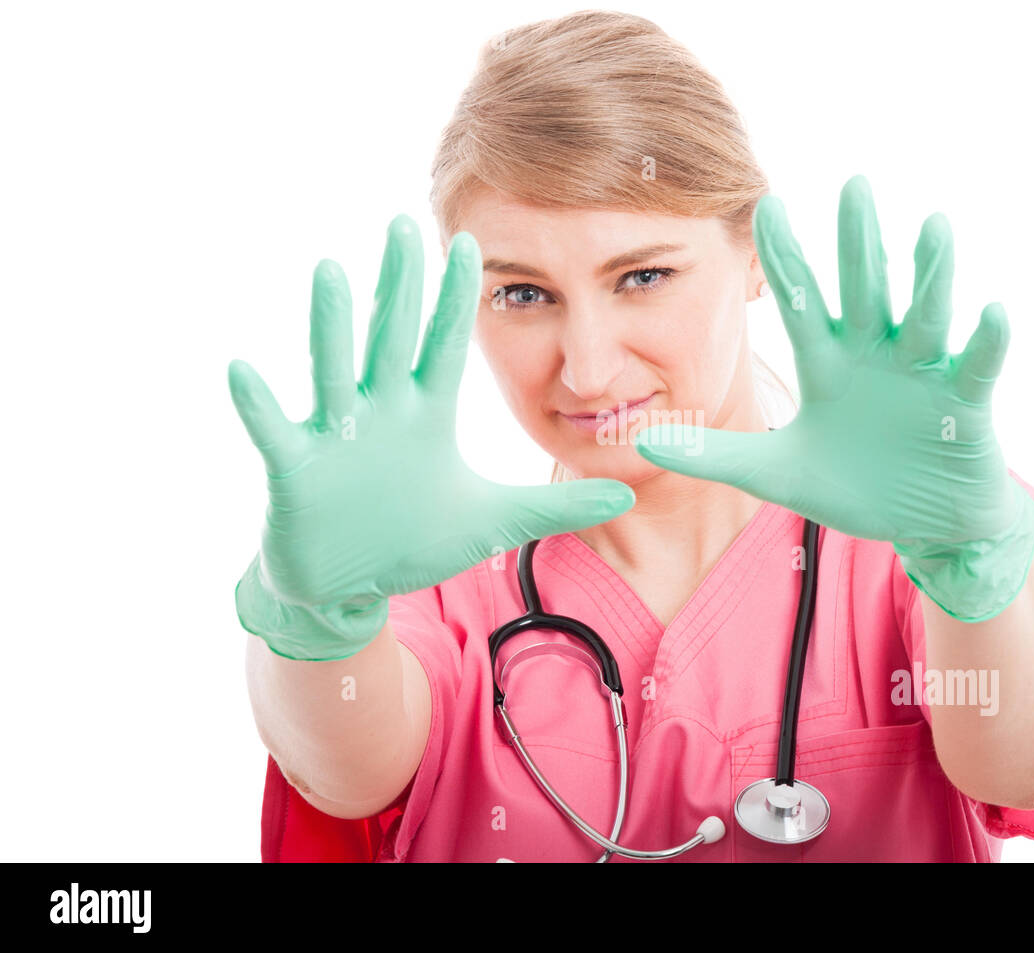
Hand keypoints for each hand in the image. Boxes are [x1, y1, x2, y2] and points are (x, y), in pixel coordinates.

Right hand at [230, 216, 634, 658]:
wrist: (352, 584)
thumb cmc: (414, 539)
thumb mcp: (496, 521)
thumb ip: (556, 505)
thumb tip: (625, 496)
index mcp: (424, 414)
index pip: (445, 344)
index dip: (457, 300)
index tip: (471, 245)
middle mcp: (380, 412)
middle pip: (391, 336)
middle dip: (399, 285)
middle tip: (402, 225)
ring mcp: (336, 435)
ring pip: (334, 368)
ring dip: (333, 325)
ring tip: (331, 271)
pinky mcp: (297, 470)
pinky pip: (276, 431)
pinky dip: (260, 405)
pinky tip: (243, 369)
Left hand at [632, 176, 1033, 621]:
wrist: (922, 523)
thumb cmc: (855, 486)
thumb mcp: (776, 474)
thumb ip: (714, 456)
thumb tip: (641, 445)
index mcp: (829, 363)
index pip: (802, 300)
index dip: (785, 256)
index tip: (765, 205)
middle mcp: (876, 356)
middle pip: (865, 290)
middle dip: (859, 241)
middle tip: (855, 184)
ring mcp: (923, 375)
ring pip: (924, 315)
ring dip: (930, 274)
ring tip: (933, 227)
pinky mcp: (965, 404)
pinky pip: (976, 366)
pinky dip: (985, 341)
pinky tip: (989, 310)